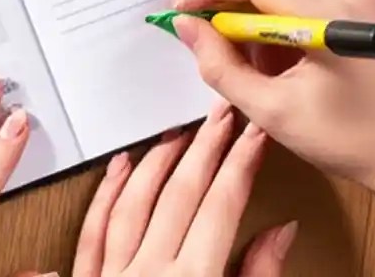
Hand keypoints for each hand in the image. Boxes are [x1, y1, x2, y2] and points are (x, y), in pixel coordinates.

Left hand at [72, 99, 295, 276]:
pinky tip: (119, 166)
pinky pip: (93, 231)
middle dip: (206, 147)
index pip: (222, 205)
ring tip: (179, 133)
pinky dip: (105, 195)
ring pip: (134, 202)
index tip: (255, 133)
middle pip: (181, 194)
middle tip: (222, 114)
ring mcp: (113, 276)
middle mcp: (150, 272)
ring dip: (158, 161)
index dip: (242, 163)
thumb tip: (281, 231)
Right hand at [170, 0, 374, 191]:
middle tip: (198, 29)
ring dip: (251, 9)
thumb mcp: (272, 110)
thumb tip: (186, 28)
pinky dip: (275, 17)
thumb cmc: (347, 139)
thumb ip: (222, 66)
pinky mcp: (361, 7)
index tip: (179, 9)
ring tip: (241, 56)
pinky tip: (271, 57)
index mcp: (331, 16)